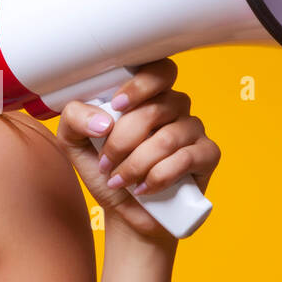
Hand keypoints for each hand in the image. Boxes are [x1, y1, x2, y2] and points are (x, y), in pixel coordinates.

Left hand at [54, 57, 220, 242]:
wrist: (124, 211)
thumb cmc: (106, 170)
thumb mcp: (75, 142)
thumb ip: (74, 119)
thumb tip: (102, 120)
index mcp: (147, 95)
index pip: (158, 70)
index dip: (140, 86)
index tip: (116, 106)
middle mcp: (174, 106)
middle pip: (155, 110)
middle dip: (123, 141)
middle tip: (106, 162)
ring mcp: (193, 129)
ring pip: (167, 139)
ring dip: (136, 164)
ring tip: (120, 180)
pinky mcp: (207, 155)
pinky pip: (185, 159)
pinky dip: (157, 177)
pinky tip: (143, 188)